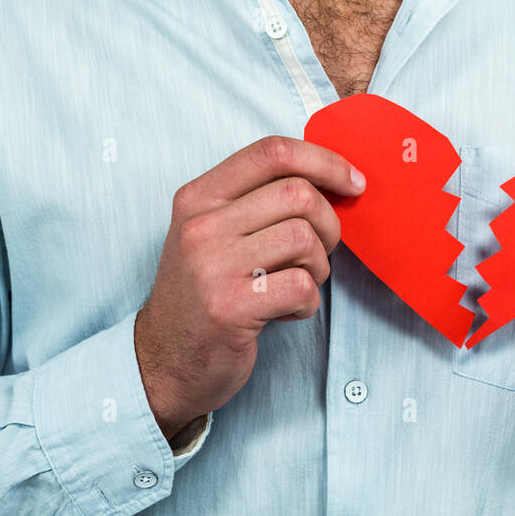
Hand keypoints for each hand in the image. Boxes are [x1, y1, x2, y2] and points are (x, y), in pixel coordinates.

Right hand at [134, 136, 364, 440]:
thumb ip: (258, 200)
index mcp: (199, 196)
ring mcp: (212, 266)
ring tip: (299, 283)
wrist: (162, 363)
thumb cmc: (204, 293)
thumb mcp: (214, 233)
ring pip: (304, 238)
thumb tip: (332, 178)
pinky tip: (286, 311)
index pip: (272, 152)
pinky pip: (302, 286)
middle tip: (320, 251)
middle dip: (329, 223)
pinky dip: (308, 302)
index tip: (353, 182)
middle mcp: (201, 225)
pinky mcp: (230, 308)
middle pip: (297, 193)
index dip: (324, 161)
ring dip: (319, 266)